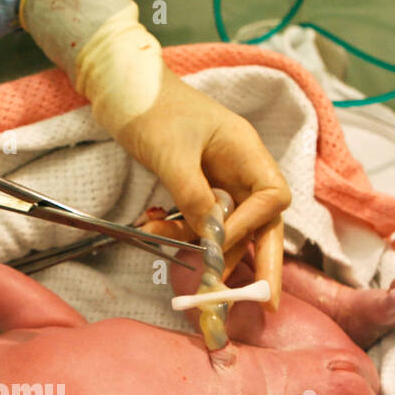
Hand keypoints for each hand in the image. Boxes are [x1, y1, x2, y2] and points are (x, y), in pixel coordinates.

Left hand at [115, 68, 288, 307]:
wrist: (123, 90)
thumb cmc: (152, 108)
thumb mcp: (171, 153)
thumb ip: (193, 194)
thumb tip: (212, 235)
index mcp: (246, 151)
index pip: (270, 198)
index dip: (251, 225)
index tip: (220, 241)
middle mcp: (241, 169)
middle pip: (264, 223)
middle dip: (264, 263)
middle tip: (266, 304)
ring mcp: (222, 180)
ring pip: (228, 229)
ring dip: (204, 248)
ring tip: (168, 247)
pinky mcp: (199, 189)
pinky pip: (200, 222)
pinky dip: (181, 234)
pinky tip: (154, 230)